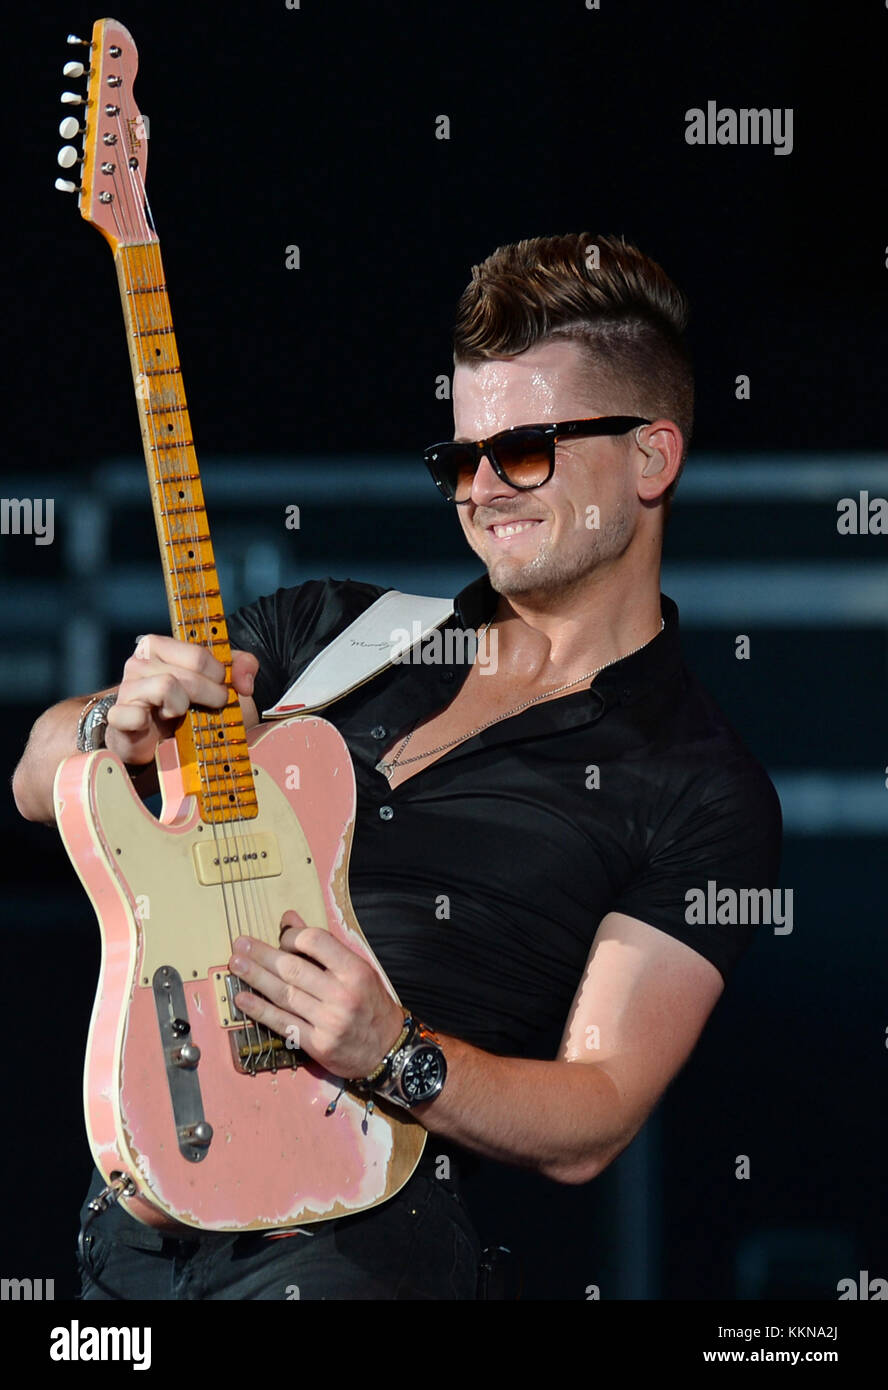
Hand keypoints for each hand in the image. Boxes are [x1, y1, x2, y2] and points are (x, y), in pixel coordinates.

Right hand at [104, 634, 258, 766]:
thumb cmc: (192, 707)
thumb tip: (244, 681)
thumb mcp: (223, 683)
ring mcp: (126, 688)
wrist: (160, 743)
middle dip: (209, 694)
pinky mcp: (118, 716)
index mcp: (160, 647)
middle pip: (185, 675)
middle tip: (215, 706)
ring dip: (182, 708)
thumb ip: (242, 667)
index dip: (218, 674)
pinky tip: (152, 725)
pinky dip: (148, 723)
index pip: (197, 654)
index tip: (223, 687)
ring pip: (165, 687)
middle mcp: (139, 662)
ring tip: (180, 715)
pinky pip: (133, 714)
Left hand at [229, 911, 404, 1079]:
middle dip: (262, 955)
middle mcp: (342, 994)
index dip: (292, 937)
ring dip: (255, 978)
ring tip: (236, 965)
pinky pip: (282, 1023)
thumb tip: (289, 920)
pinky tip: (242, 999)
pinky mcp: (317, 1044)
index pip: (315, 942)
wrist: (389, 1049)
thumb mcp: (357, 969)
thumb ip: (323, 946)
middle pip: (293, 969)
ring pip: (283, 995)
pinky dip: (259, 1010)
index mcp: (355, 971)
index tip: (280, 938)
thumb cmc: (371, 1004)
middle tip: (240, 944)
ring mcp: (329, 1021)